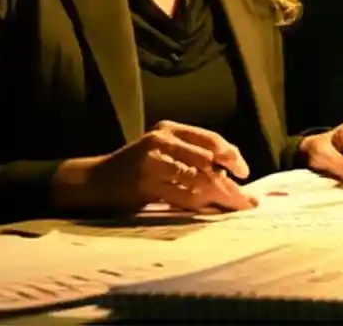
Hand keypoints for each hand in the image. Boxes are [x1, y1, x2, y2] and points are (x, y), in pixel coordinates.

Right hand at [81, 120, 256, 212]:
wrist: (96, 180)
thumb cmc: (136, 168)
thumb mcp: (162, 152)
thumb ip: (190, 156)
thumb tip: (229, 175)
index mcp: (169, 129)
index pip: (210, 139)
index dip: (231, 155)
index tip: (244, 172)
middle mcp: (162, 140)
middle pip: (208, 161)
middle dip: (230, 183)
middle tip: (247, 201)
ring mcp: (153, 160)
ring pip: (198, 180)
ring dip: (219, 197)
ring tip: (235, 208)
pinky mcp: (146, 183)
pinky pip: (181, 196)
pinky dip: (199, 205)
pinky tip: (210, 212)